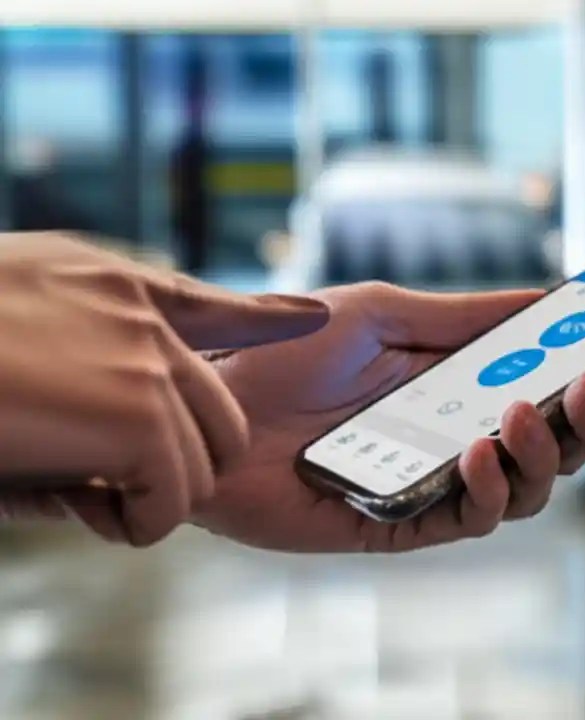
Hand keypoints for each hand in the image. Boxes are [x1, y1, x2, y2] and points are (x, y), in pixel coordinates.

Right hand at [0, 232, 329, 543]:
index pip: (214, 303)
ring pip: (201, 464)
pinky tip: (81, 509)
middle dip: (180, 463)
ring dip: (148, 497)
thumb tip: (116, 431)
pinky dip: (133, 522)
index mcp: (115, 283)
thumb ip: (84, 356)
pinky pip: (172, 497)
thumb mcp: (20, 315)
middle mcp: (145, 318)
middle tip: (113, 488)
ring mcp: (148, 364)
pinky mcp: (138, 417)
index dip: (267, 317)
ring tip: (78, 496)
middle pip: (222, 415)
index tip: (314, 319)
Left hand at [198, 282, 584, 552]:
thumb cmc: (286, 353)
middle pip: (560, 442)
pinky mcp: (404, 525)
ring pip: (529, 488)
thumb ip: (466, 314)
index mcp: (466, 386)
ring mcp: (437, 482)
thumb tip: (547, 297)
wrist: (206, 397)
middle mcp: (462, 436)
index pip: (556, 385)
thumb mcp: (384, 312)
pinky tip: (480, 453)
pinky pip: (469, 519)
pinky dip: (488, 488)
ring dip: (544, 452)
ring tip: (525, 414)